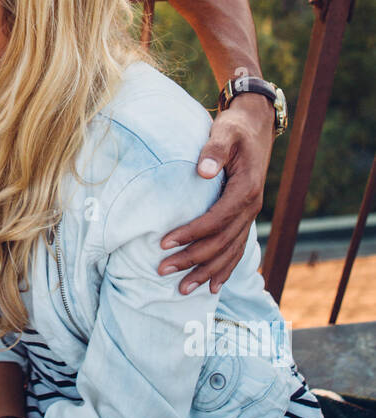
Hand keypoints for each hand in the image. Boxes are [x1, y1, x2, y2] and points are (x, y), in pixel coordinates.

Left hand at [158, 91, 274, 294]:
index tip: (164, 243)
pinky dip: (225, 269)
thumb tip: (202, 171)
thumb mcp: (225, 132)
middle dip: (192, 260)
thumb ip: (214, 150)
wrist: (256, 126)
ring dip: (206, 272)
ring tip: (183, 290)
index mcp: (246, 190)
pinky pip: (237, 249)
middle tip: (162, 271)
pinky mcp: (245, 217)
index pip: (216, 220)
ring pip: (230, 252)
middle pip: (221, 243)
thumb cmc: (235, 129)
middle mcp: (251, 207)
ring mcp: (250, 215)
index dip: (191, 234)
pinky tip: (213, 286)